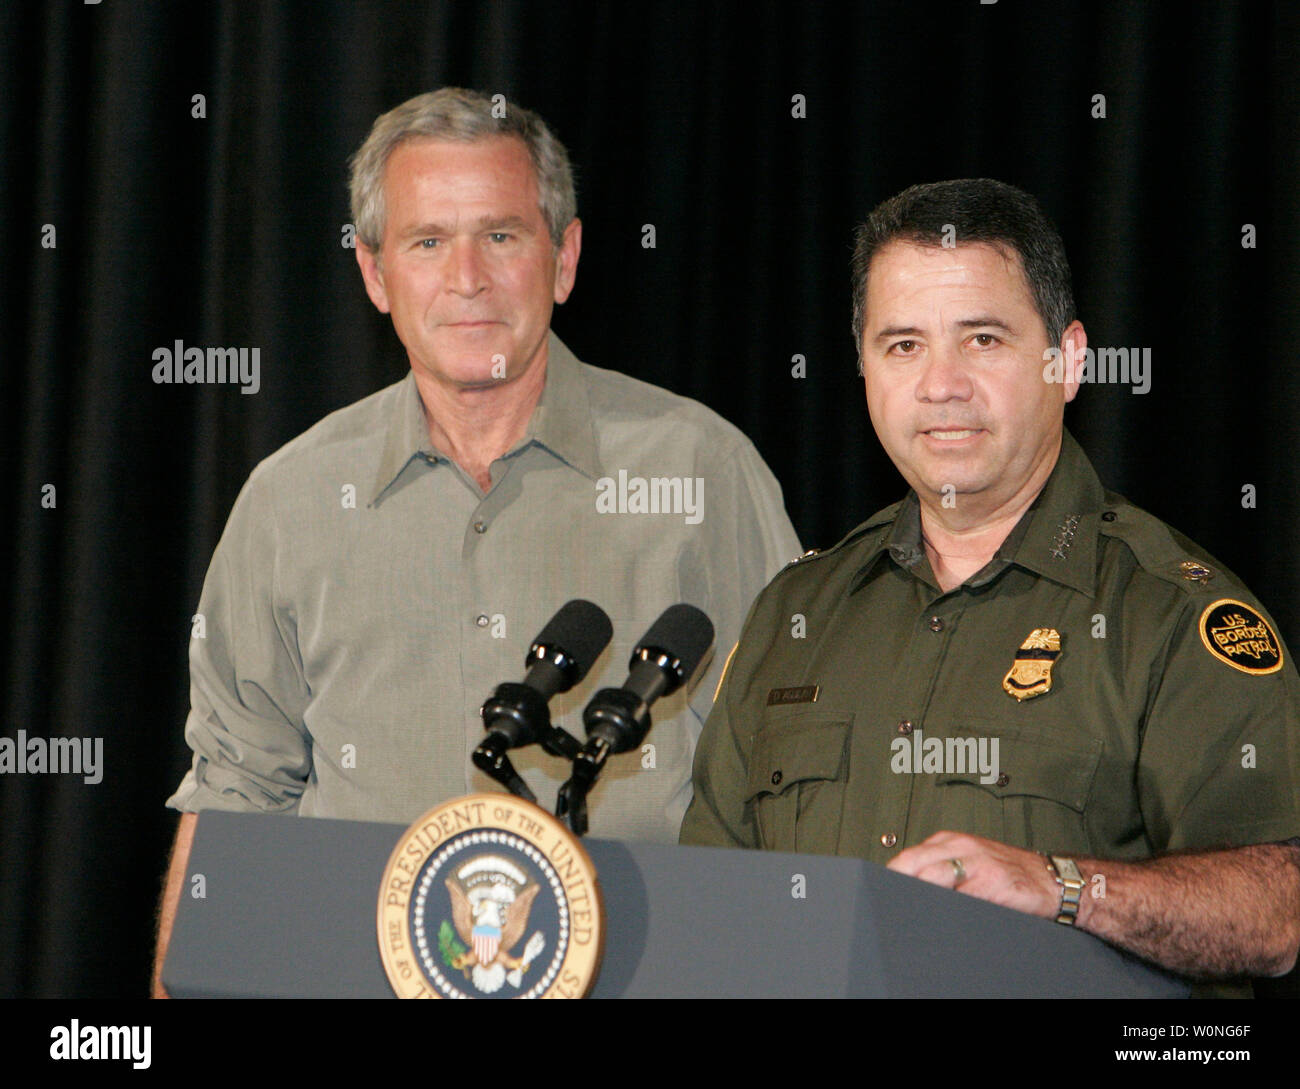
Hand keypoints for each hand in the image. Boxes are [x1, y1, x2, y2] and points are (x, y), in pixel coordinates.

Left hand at [886, 830, 1061, 919]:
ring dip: (918, 895)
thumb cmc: (1006, 872)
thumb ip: (939, 869)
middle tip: (889, 906)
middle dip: (898, 885)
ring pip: (931, 877)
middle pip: (912, 863)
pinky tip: (941, 916)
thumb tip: (905, 889)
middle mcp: (959, 847)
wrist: (1052, 879)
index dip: (891, 879)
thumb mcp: (969, 860)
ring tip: (910, 912)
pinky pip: (960, 897)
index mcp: (948, 841)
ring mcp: (975, 863)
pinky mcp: (992, 882)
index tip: (883, 895)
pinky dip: (946, 908)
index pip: (907, 858)